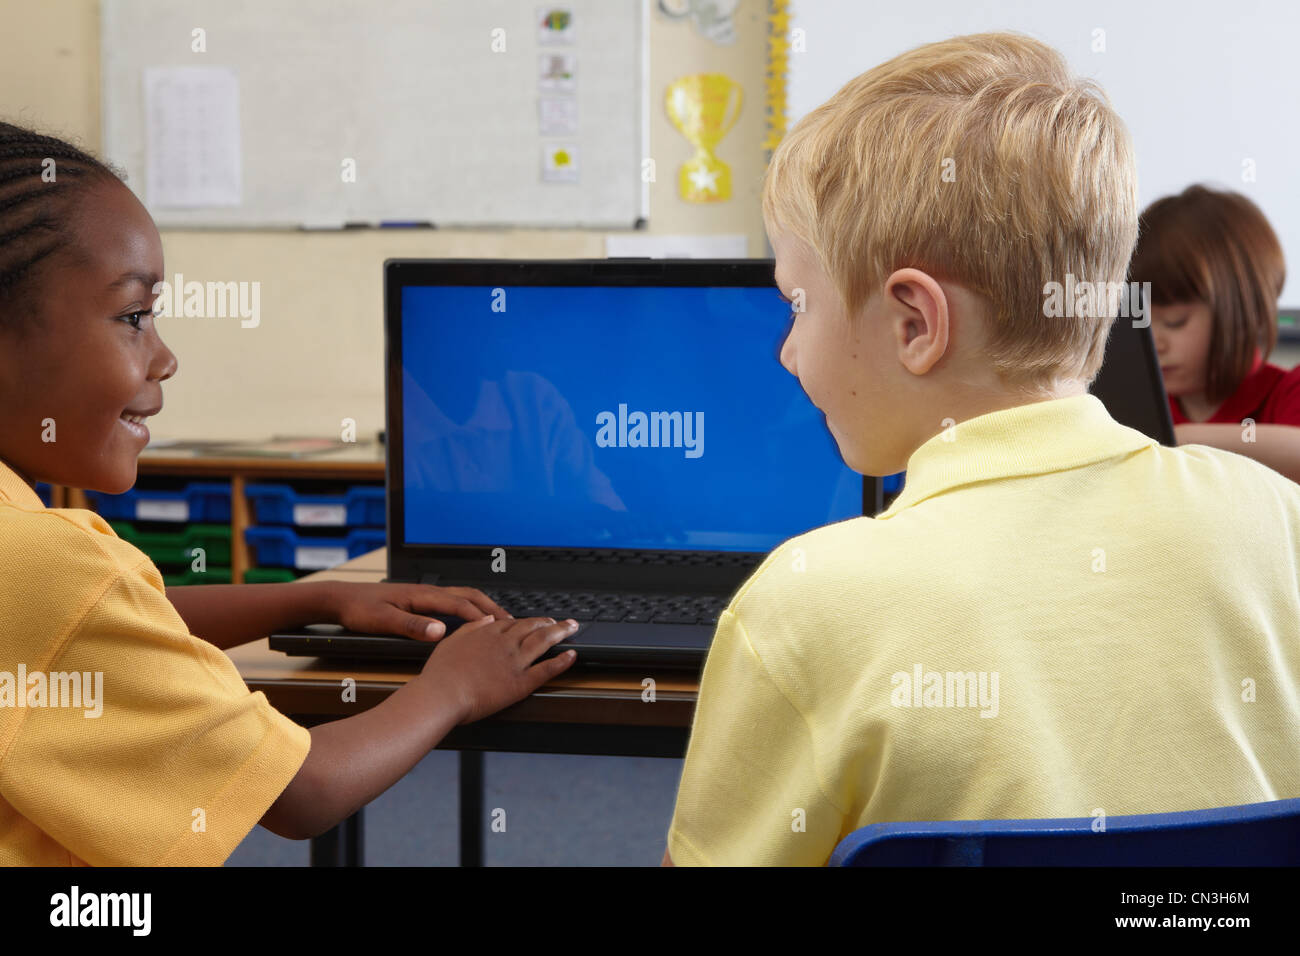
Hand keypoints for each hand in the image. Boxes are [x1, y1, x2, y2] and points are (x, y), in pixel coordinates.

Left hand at [324, 581, 512, 640]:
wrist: (341, 598)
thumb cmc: (359, 610)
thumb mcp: (383, 621)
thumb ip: (412, 626)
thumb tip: (440, 630)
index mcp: (422, 595)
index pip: (460, 604)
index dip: (482, 617)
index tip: (501, 629)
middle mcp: (427, 591)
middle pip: (468, 595)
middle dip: (492, 608)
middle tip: (512, 623)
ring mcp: (424, 594)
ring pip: (462, 596)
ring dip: (483, 606)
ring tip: (500, 620)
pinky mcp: (420, 599)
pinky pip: (452, 601)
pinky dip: (469, 608)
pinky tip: (471, 620)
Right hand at [420, 616, 578, 723]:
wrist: (442, 695)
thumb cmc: (441, 674)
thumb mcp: (452, 641)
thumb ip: (471, 628)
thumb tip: (486, 619)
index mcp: (487, 634)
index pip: (512, 622)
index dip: (525, 622)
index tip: (532, 622)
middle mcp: (504, 644)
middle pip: (532, 627)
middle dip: (548, 622)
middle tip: (559, 621)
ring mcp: (514, 662)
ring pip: (543, 641)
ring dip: (560, 632)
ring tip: (571, 628)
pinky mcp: (520, 683)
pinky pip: (546, 669)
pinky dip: (562, 661)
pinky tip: (572, 655)